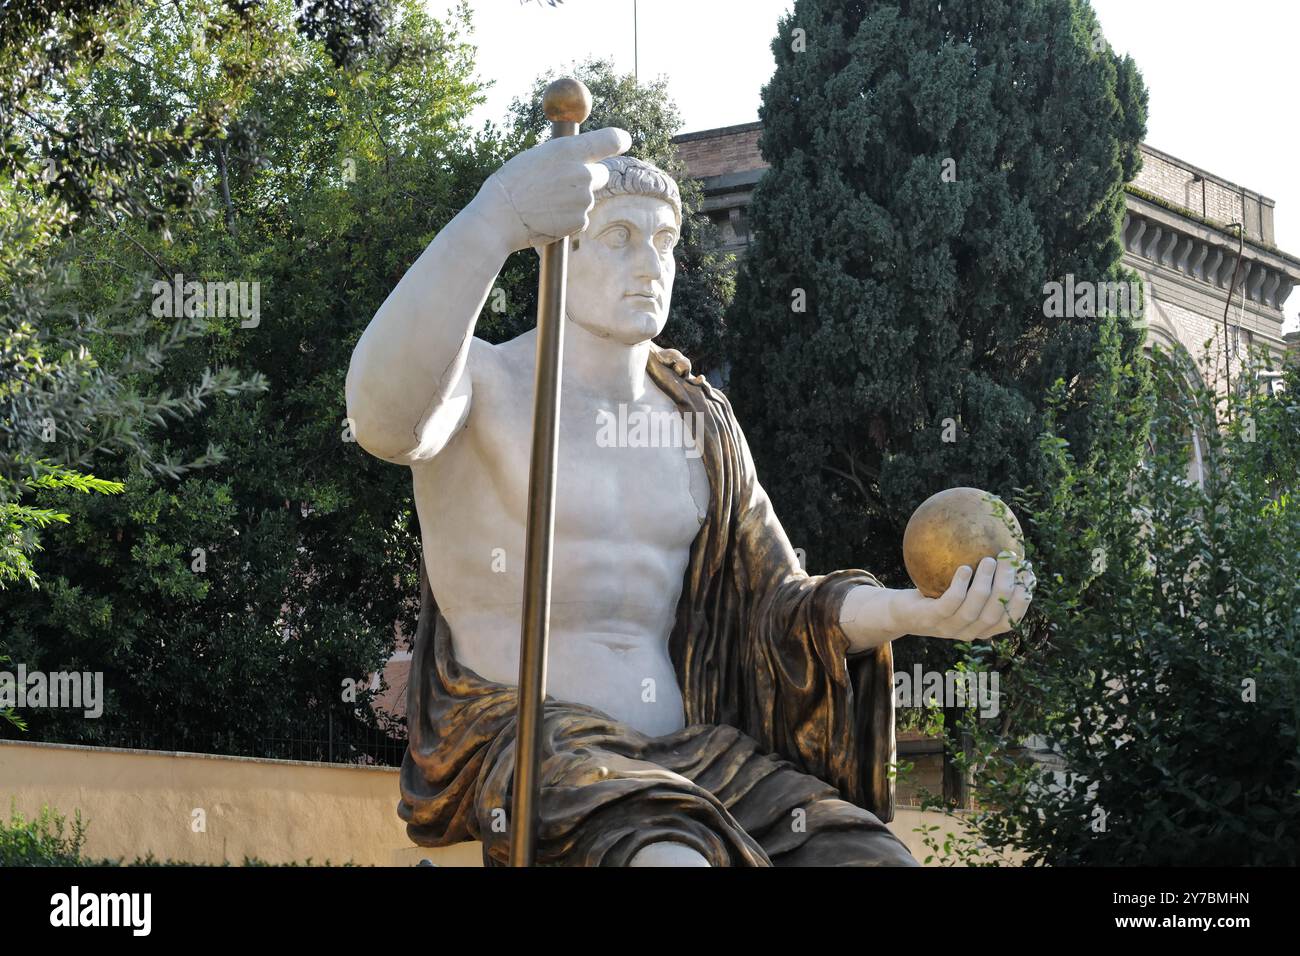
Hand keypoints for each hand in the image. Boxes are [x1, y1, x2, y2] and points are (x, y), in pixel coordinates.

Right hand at [472, 127, 632, 252]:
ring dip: (574, 200)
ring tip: (545, 202)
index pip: (611, 140)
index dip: (619, 140)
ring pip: (587, 198)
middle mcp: (582, 173)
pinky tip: (547, 216)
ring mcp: (583, 199)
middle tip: (566, 184)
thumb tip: (580, 155)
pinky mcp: (580, 221)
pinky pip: (580, 217)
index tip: (623, 142)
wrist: (499, 216)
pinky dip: (568, 218)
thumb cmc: (512, 184)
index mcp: (569, 150)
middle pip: (603, 174)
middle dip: (591, 178)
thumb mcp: (538, 157)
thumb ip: (564, 155)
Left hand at [892, 554, 1034, 641]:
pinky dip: (959, 586)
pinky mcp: (931, 619)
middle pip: (995, 613)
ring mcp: (949, 628)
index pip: (1010, 619)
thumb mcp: (961, 588)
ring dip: (985, 583)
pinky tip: (964, 568)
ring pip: (974, 609)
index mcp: (982, 627)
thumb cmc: (936, 595)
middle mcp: (969, 631)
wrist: (900, 611)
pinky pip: (949, 603)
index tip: (1029, 574)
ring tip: (988, 560)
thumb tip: (1003, 545)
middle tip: (1009, 560)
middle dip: (1007, 586)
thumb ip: (981, 576)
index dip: (1023, 599)